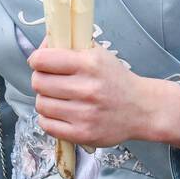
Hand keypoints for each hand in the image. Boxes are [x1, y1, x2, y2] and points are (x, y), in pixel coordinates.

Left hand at [28, 40, 179, 147]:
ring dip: (45, 100)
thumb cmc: (117, 79)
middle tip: (50, 80)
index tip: (40, 61)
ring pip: (41, 104)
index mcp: (90, 64)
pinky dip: (48, 119)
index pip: (43, 60)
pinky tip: (60, 113)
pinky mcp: (82, 134)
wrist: (142, 109)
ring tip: (58, 98)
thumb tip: (44, 44)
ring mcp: (84, 114)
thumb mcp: (100, 54)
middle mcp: (86, 89)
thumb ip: (72, 46)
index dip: (37, 59)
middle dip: (40, 79)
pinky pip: (47, 125)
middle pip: (38, 82)